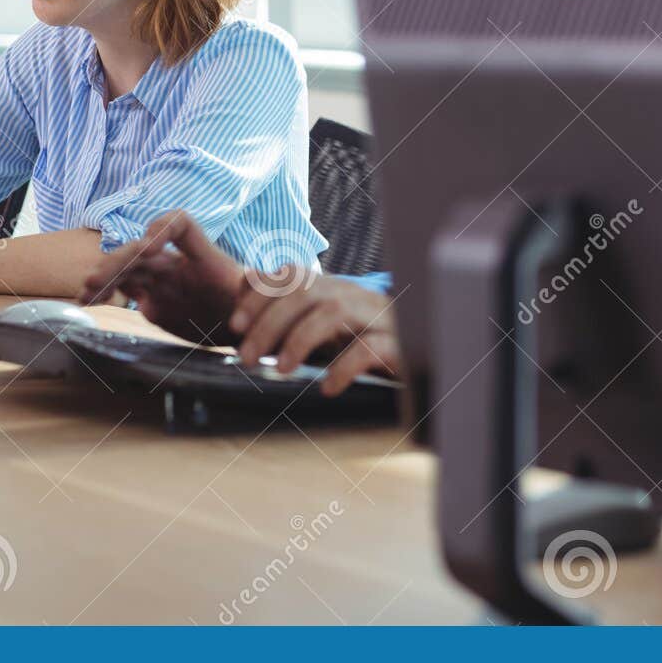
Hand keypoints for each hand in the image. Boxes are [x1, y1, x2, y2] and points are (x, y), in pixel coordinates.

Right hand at [78, 210, 243, 345]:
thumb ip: (259, 286)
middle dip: (119, 260)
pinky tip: (87, 300)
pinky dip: (104, 293)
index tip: (149, 243)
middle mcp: (178, 262)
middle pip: (142, 250)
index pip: (182, 225)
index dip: (163, 226)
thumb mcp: (261, 297)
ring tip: (85, 292)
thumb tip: (257, 277)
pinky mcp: (151, 300)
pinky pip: (122, 290)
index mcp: (205, 256)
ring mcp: (161, 280)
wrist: (242, 326)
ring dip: (105, 276)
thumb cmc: (254, 307)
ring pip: (127, 269)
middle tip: (96, 279)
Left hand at [228, 276, 401, 395]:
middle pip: (307, 292)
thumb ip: (282, 301)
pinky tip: (328, 387)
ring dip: (300, 339)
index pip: (292, 276)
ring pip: (334, 312)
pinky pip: (371, 348)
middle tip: (247, 357)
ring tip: (280, 369)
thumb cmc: (364, 339)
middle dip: (269, 322)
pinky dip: (345, 366)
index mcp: (333, 288)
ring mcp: (378, 318)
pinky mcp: (400, 345)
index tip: (235, 324)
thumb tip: (247, 278)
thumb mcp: (320, 322)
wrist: (427, 351)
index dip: (260, 295)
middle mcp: (353, 296)